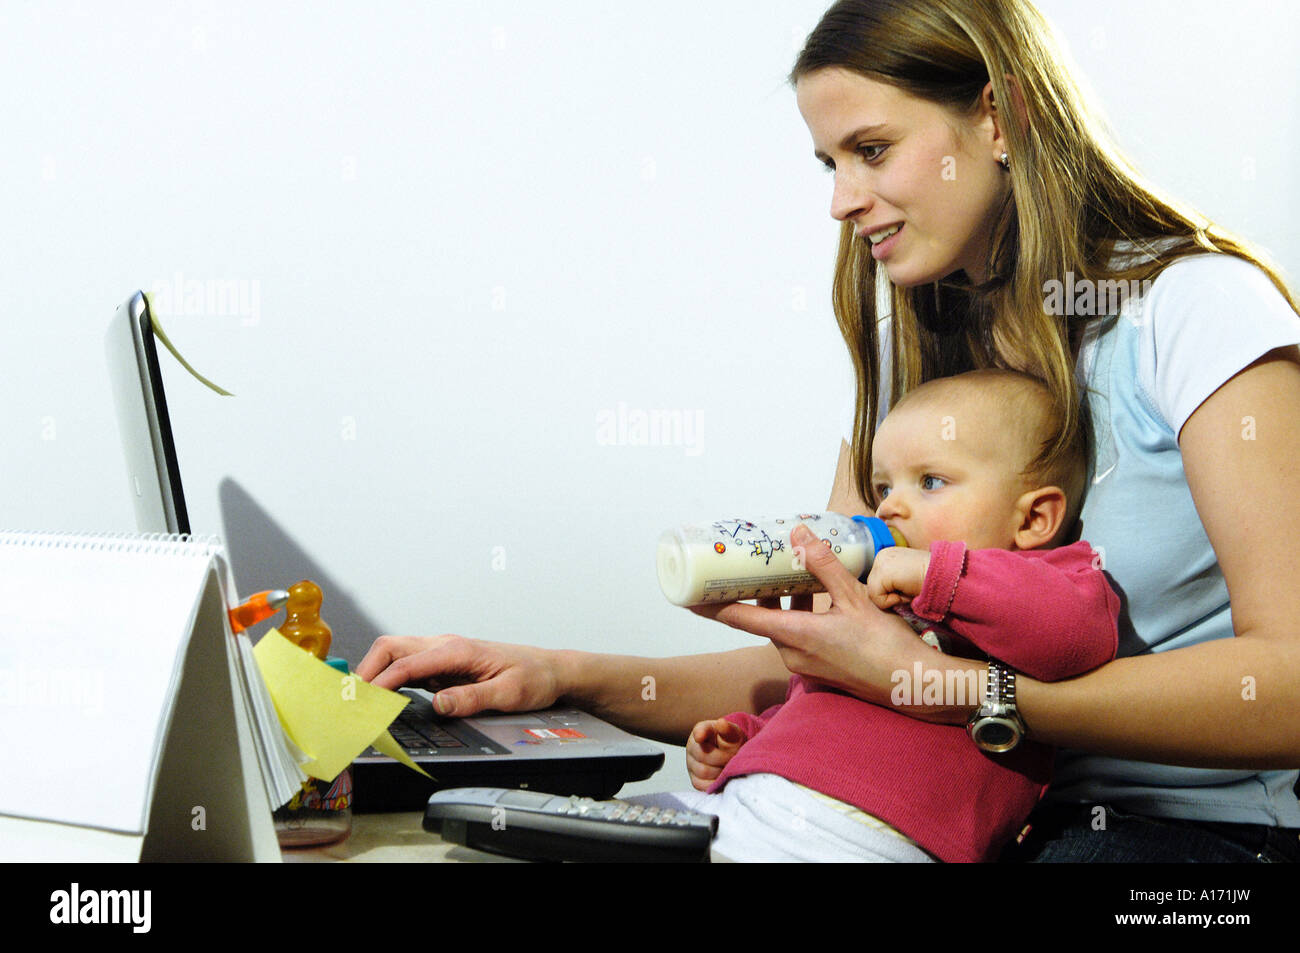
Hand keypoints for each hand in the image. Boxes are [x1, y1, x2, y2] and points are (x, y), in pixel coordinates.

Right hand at [356, 633, 563, 716]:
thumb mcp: (509, 693)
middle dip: (366, 670)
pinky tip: (380, 697)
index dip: (381, 682)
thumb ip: (473, 698)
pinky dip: (388, 679)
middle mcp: (445, 646)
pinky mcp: (443, 665)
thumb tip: (440, 704)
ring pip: (395, 654)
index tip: (364, 702)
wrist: (549, 670)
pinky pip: (407, 667)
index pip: (407, 662)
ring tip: (357, 701)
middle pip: (391, 648)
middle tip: (350, 700)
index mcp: (458, 650)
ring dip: (374, 673)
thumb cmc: (533, 677)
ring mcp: (442, 654)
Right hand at [685, 718, 745, 791]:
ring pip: (703, 771)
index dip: (700, 733)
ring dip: (720, 771)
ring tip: (729, 766)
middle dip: (723, 758)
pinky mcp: (695, 780)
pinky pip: (702, 785)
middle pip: (703, 755)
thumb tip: (721, 723)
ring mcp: (691, 764)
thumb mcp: (733, 733)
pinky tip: (723, 778)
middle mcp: (692, 747)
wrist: (731, 755)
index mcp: (702, 730)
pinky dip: (715, 783)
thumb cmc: (731, 742)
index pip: (700, 731)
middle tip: (734, 758)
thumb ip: (727, 729)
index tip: (700, 736)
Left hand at [690, 524, 975, 723]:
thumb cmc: (885, 647)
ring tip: (784, 569)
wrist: (914, 686)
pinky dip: (796, 612)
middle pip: (757, 618)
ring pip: (779, 624)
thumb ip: (824, 565)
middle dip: (748, 591)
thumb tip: (797, 534)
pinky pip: (796, 634)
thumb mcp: (854, 598)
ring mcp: (804, 663)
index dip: (708, 605)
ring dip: (778, 599)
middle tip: (742, 563)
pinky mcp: (819, 667)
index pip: (737, 618)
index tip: (686, 592)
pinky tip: (814, 591)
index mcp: (794, 636)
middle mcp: (792, 653)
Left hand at [865, 546, 930, 609]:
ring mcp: (881, 562)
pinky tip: (906, 591)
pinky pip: (877, 598)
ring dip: (892, 598)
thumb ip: (892, 582)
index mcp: (887, 555)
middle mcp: (881, 555)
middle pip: (873, 587)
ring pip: (874, 593)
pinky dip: (892, 601)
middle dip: (891, 594)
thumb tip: (881, 595)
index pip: (877, 582)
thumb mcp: (906, 577)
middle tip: (910, 588)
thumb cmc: (930, 580)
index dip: (892, 591)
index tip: (909, 586)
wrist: (943, 574)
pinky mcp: (883, 572)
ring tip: (909, 589)